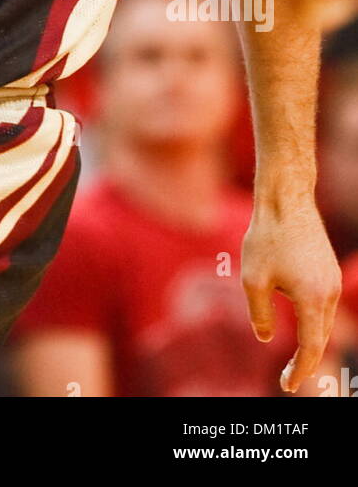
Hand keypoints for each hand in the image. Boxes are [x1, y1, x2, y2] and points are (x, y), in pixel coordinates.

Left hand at [242, 198, 340, 393]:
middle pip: (320, 337)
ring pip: (323, 320)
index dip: (299, 370)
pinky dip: (313, 319)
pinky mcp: (328, 269)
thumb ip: (260, 314)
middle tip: (288, 378)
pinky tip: (301, 322)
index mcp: (313, 299)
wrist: (286, 199)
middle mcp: (329, 292)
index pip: (310, 347)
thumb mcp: (253, 280)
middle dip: (306, 360)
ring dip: (311, 339)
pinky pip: (323, 303)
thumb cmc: (266, 237)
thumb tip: (265, 339)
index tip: (287, 385)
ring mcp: (332, 280)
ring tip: (294, 358)